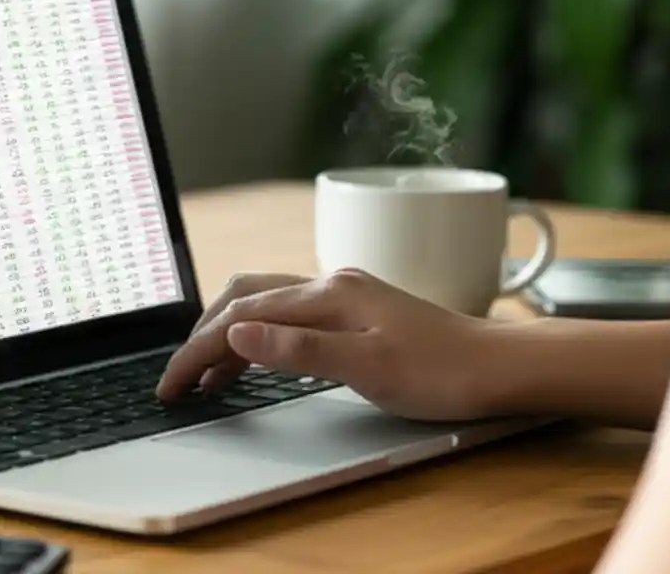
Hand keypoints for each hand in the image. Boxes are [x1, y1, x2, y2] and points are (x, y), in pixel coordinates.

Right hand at [156, 268, 503, 420]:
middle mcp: (330, 285)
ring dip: (229, 335)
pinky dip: (259, 336)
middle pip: (245, 297)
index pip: (242, 316)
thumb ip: (299, 349)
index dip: (199, 350)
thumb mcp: (367, 367)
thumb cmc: (441, 371)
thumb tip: (238, 335)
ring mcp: (343, 296)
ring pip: (265, 304)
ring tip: (206, 376)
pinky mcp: (354, 311)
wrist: (498, 367)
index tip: (172, 383)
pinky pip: (289, 315)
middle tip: (180, 377)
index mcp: (328, 294)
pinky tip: (255, 360)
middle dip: (203, 334)